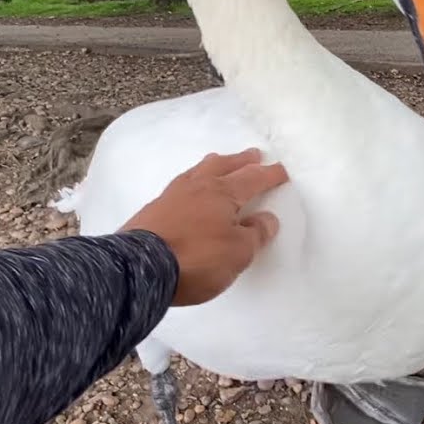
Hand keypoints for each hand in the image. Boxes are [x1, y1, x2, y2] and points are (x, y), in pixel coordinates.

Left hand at [121, 148, 288, 305]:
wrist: (141, 268)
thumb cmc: (198, 258)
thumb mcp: (238, 252)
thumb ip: (256, 234)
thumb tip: (267, 218)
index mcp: (223, 193)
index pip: (252, 179)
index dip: (269, 175)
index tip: (282, 170)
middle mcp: (198, 187)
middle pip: (223, 166)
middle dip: (241, 160)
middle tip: (254, 155)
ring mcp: (172, 196)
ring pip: (198, 171)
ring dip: (214, 165)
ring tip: (220, 163)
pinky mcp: (154, 209)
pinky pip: (181, 186)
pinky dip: (193, 181)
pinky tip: (190, 190)